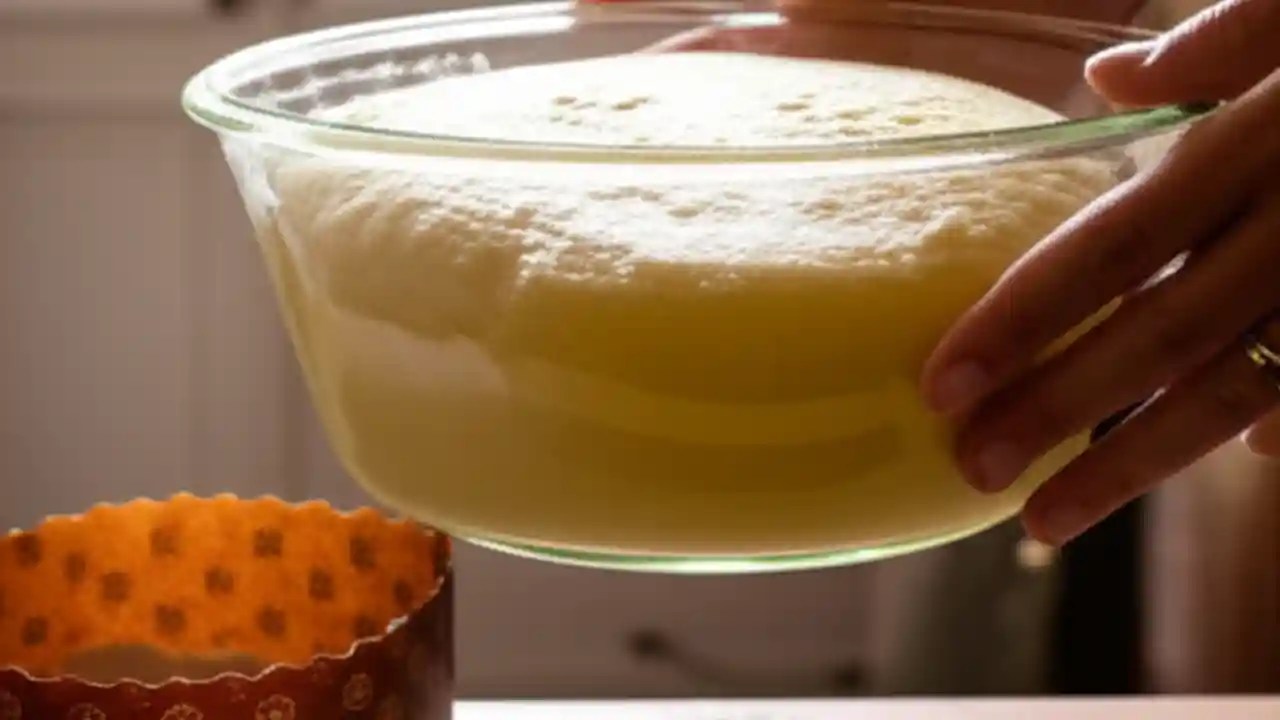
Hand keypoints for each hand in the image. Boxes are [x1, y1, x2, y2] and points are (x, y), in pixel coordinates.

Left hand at [919, 0, 1279, 544]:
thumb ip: (1219, 40)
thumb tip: (1105, 77)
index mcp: (1257, 145)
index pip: (1112, 246)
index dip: (1023, 318)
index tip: (943, 381)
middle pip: (1156, 338)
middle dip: (1057, 412)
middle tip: (971, 472)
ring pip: (1232, 390)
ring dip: (1134, 461)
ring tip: (1049, 520)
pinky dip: (1279, 424)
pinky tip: (1242, 457)